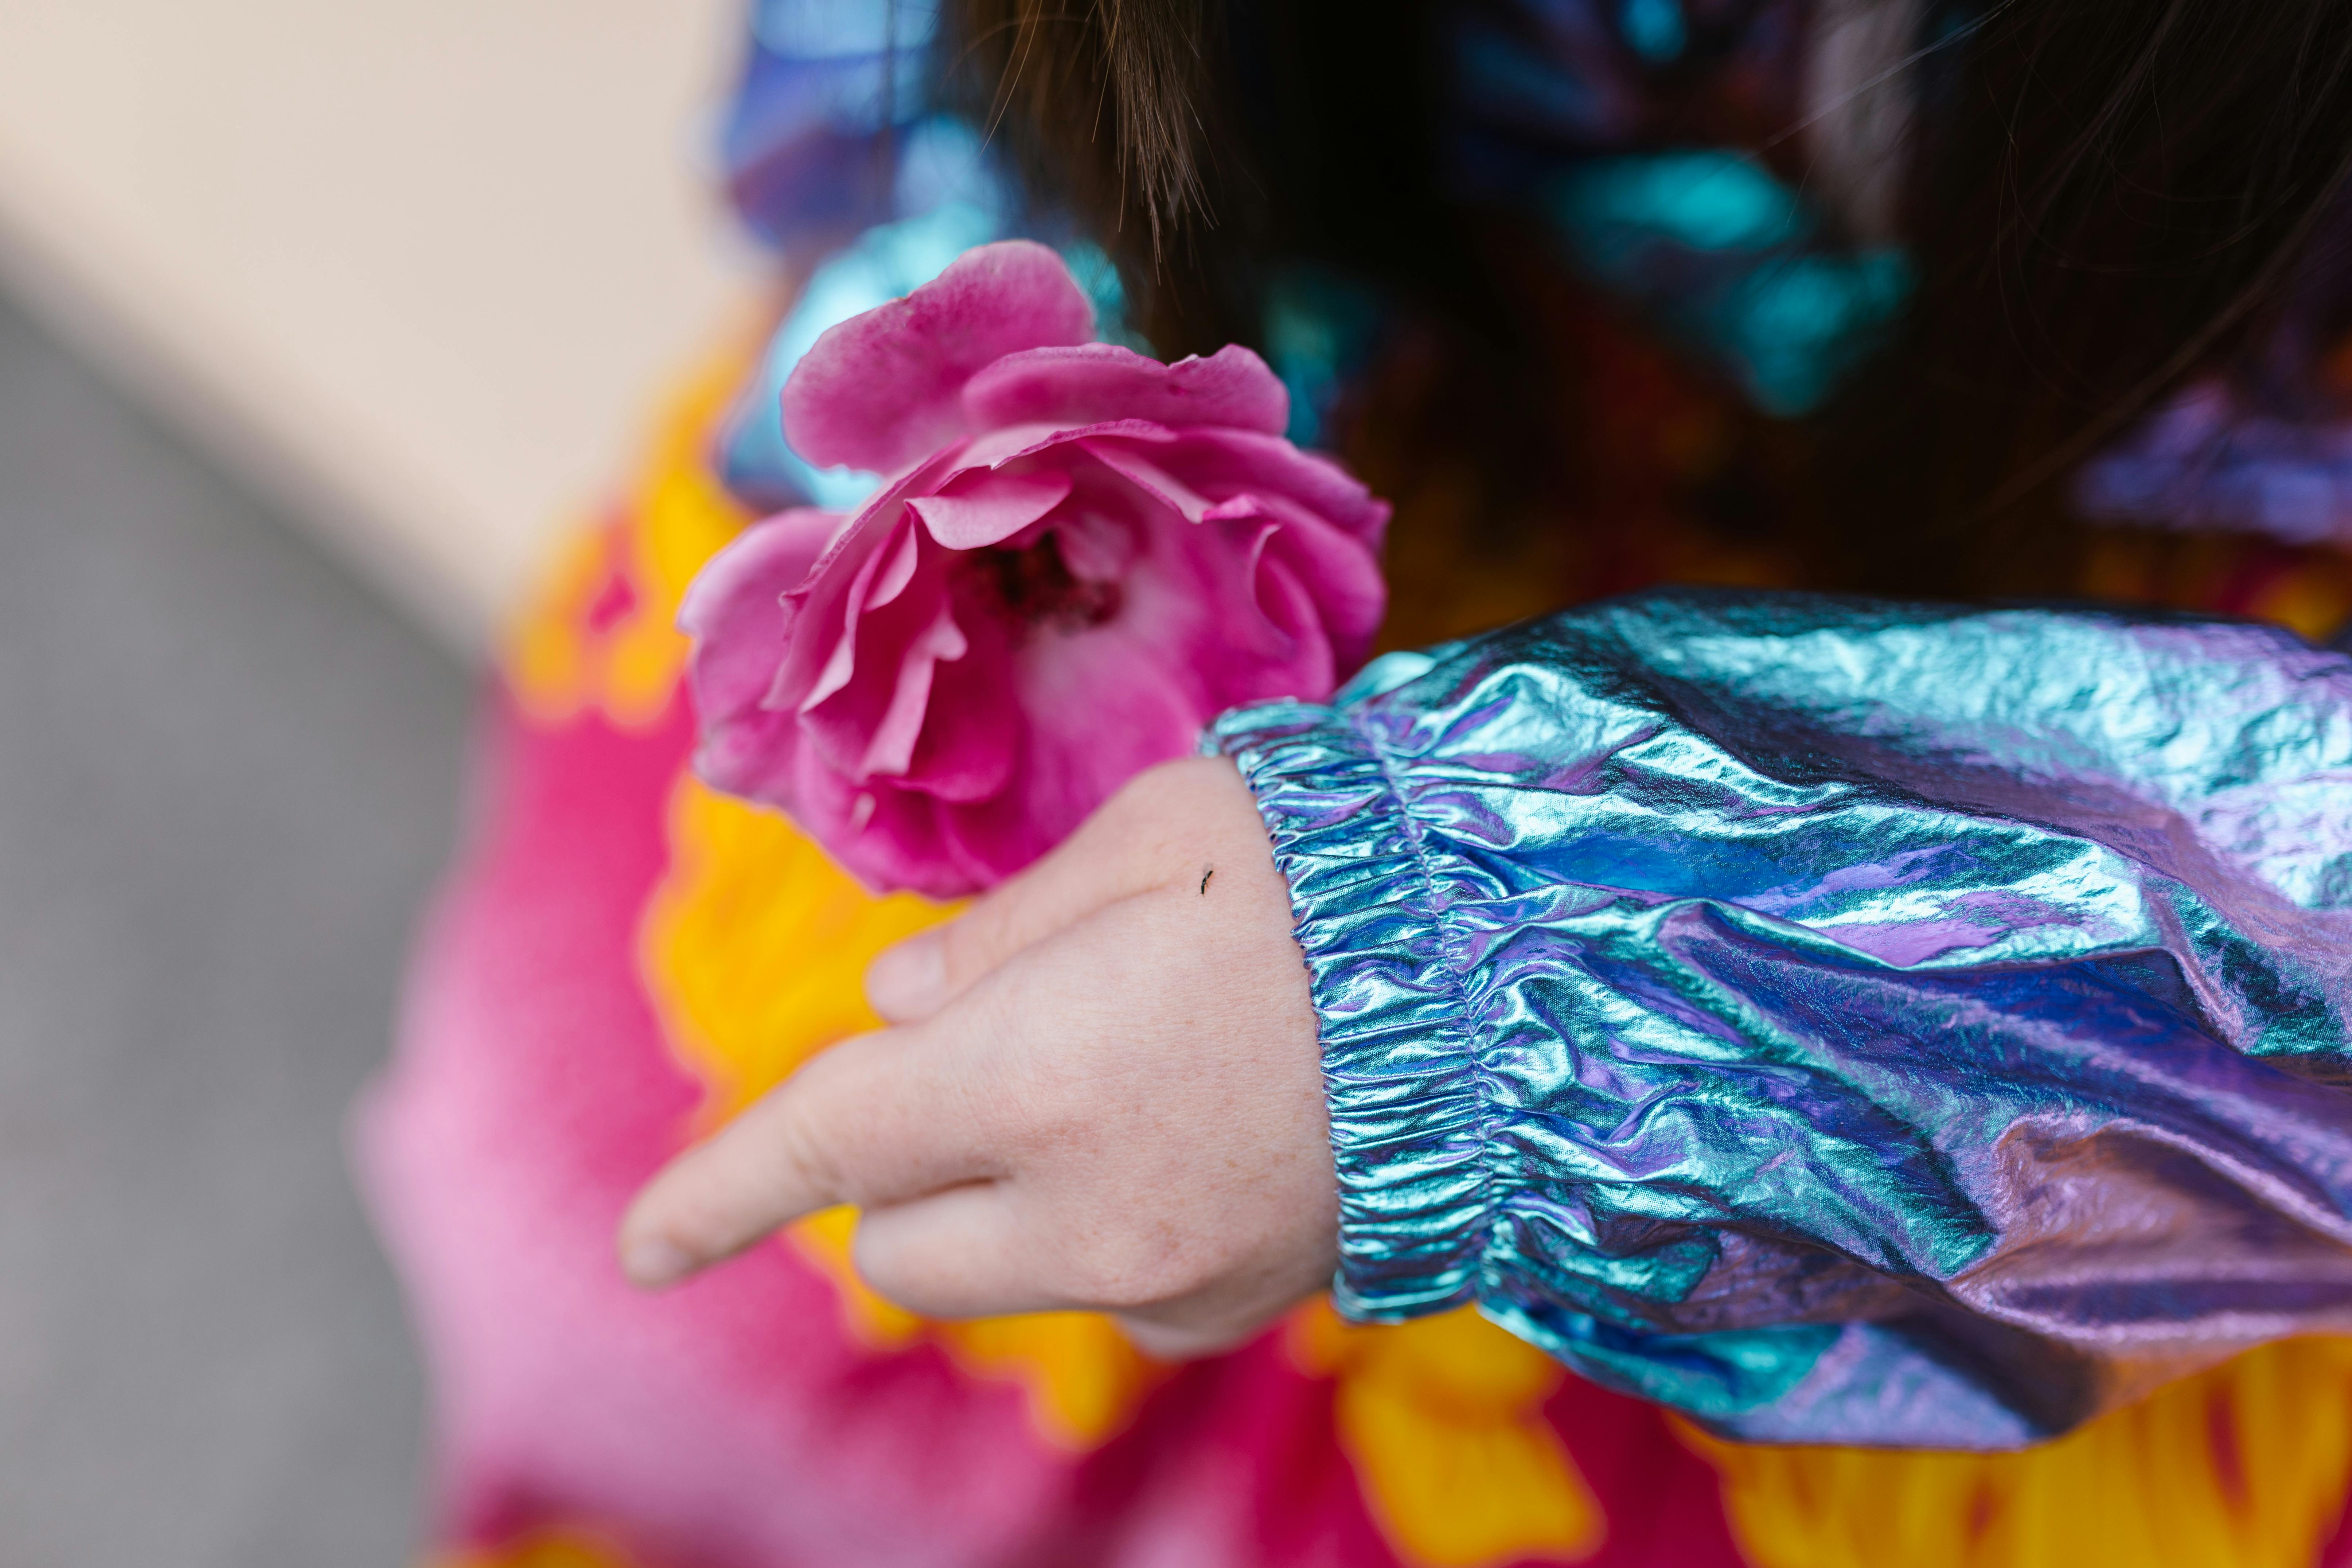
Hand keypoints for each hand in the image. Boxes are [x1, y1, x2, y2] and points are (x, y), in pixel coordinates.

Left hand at [616, 756, 1337, 1357]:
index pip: (822, 1147)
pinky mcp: (1250, 1302)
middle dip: (894, 1170)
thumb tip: (897, 1000)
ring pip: (1009, 1273)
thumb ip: (999, 932)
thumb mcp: (1152, 831)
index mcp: (1041, 1076)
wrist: (1542, 975)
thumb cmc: (1334, 863)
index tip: (643, 1244)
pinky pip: (1116, 1283)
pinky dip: (1104, 1222)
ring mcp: (1177, 1275)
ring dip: (1006, 1199)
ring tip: (1130, 1068)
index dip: (713, 1191)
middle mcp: (1092, 1211)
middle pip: (902, 1245)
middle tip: (979, 1055)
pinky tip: (1201, 1122)